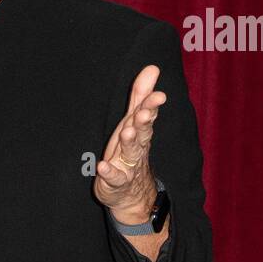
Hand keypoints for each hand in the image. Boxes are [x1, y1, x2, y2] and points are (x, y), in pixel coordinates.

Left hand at [95, 64, 164, 220]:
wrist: (131, 194)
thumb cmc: (130, 151)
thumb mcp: (134, 122)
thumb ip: (140, 96)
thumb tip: (152, 68)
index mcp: (140, 131)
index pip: (147, 115)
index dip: (152, 105)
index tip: (159, 95)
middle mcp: (137, 147)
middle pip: (142, 133)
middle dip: (144, 122)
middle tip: (145, 112)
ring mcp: (128, 165)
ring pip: (131, 153)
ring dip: (129, 142)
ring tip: (128, 132)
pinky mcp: (116, 182)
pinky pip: (114, 177)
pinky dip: (109, 172)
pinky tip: (102, 166)